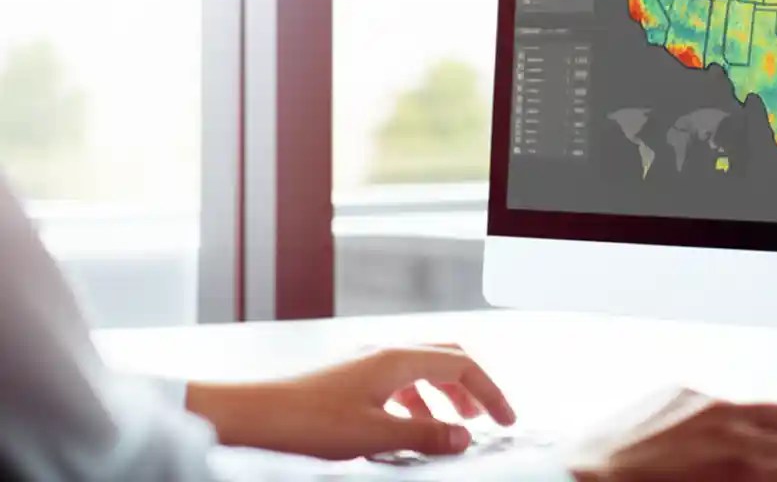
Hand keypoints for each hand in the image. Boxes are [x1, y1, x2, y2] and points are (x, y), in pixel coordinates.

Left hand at [186, 344, 515, 459]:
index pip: (461, 364)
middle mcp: (384, 353)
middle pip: (446, 358)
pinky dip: (419, 403)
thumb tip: (464, 438)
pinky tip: (413, 428)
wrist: (254, 416)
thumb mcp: (375, 435)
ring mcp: (367, 364)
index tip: (506, 420)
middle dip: (473, 387)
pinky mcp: (351, 379)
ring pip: (422, 370)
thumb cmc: (308, 421)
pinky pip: (399, 383)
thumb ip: (424, 436)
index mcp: (397, 359)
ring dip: (446, 396)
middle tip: (489, 418)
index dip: (490, 392)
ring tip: (455, 427)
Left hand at [569, 388, 776, 481]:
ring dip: (772, 435)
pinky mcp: (673, 392)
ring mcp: (700, 401)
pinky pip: (718, 402)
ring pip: (761, 409)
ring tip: (762, 460)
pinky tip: (710, 447)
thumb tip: (775, 480)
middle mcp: (726, 422)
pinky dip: (728, 424)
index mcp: (741, 461)